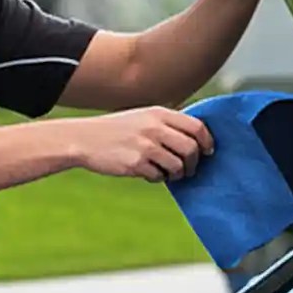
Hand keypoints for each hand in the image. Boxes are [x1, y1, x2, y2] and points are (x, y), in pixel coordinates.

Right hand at [66, 107, 213, 182]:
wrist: (84, 139)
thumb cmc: (117, 130)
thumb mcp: (143, 117)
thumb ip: (167, 124)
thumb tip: (197, 138)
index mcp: (159, 113)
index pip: (196, 126)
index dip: (207, 141)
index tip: (208, 151)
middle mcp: (154, 128)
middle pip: (191, 148)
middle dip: (194, 163)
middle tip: (188, 169)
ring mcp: (145, 146)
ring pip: (177, 166)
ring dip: (177, 174)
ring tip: (169, 174)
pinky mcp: (135, 163)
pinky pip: (159, 176)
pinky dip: (158, 178)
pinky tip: (148, 173)